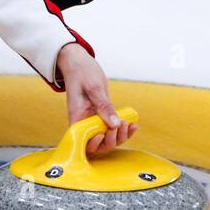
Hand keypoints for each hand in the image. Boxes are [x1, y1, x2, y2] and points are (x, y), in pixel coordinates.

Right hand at [55, 42, 137, 156]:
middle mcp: (84, 122)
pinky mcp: (102, 116)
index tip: (104, 132)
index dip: (95, 143)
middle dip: (111, 140)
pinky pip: (113, 128)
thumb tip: (114, 124)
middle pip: (97, 144)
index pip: (83, 141)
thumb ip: (104, 106)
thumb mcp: (94, 88)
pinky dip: (124, 129)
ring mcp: (93, 120)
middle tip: (120, 125)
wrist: (80, 64)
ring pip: (107, 139)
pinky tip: (132, 124)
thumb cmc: (81, 73)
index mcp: (77, 118)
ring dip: (120, 136)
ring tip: (128, 124)